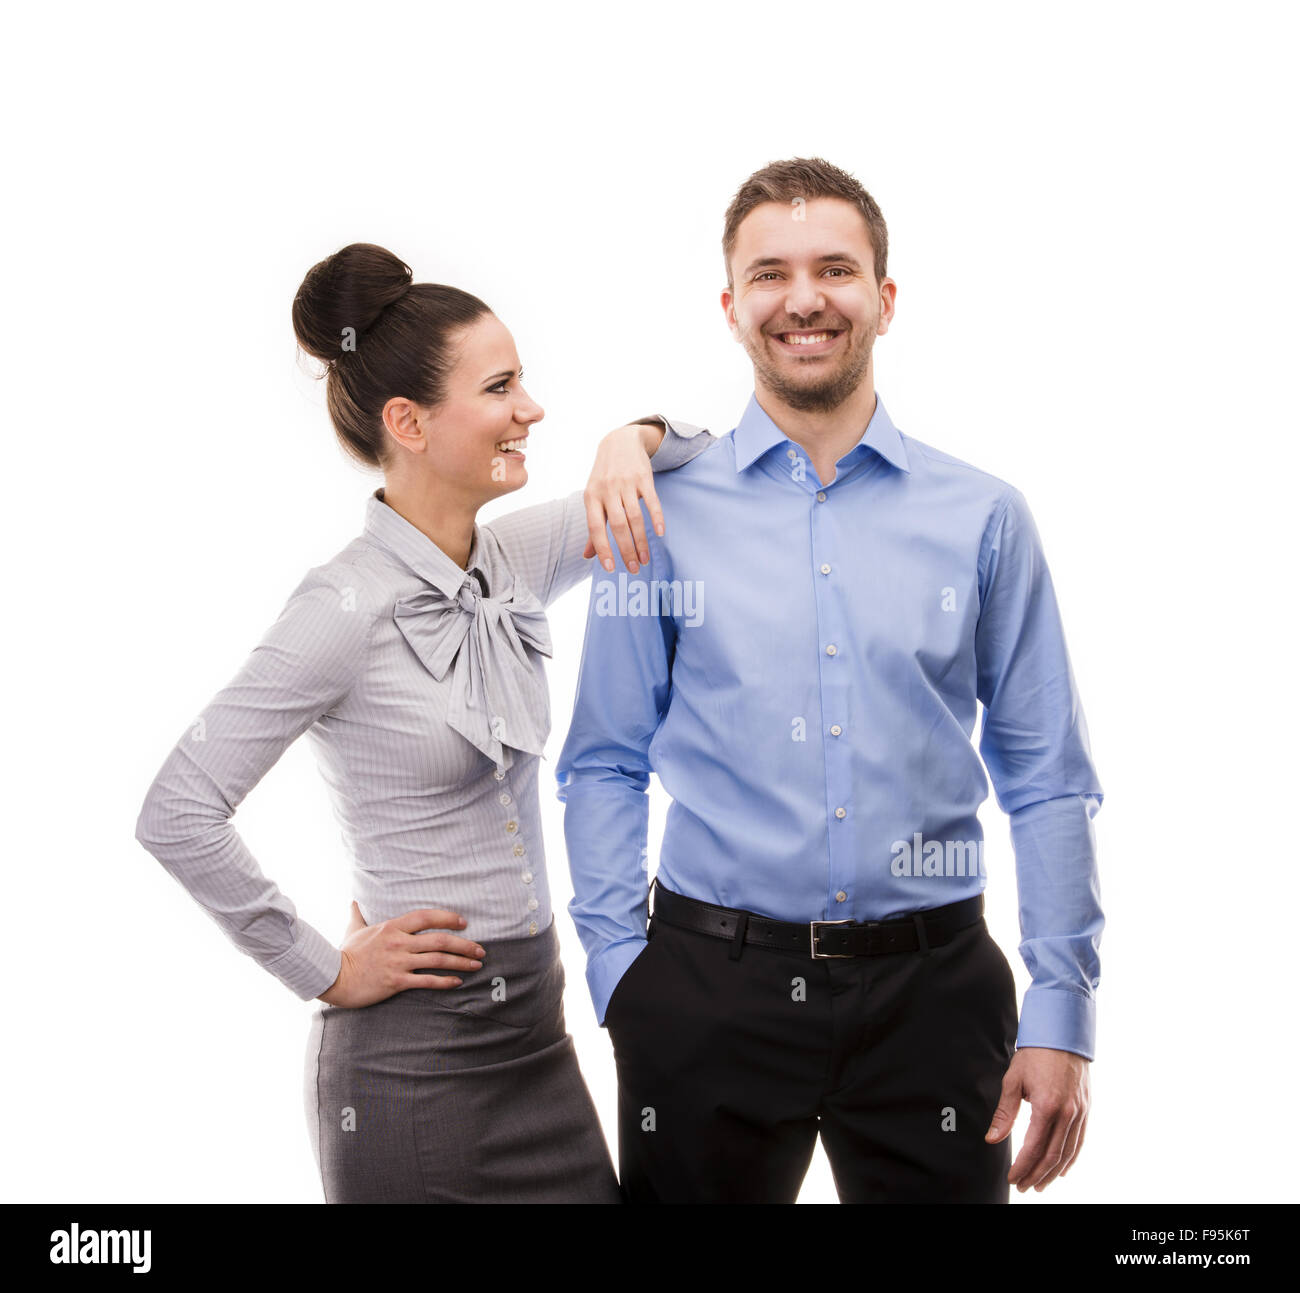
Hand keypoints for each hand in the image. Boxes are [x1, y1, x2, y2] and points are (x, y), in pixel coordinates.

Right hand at [317, 902, 486, 1007]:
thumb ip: (357, 915)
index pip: (426, 917)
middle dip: (464, 944)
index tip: (463, 922)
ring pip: (438, 960)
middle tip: (480, 949)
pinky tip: (457, 982)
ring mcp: (398, 962)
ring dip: (460, 962)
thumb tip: (353, 901)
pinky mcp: (396, 981)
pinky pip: (426, 981)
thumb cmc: (345, 953)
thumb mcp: (353, 929)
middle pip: (439, 940)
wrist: (333, 976)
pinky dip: (445, 981)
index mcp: (392, 927)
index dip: (447, 918)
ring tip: (476, 964)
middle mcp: (399, 942)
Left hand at [582, 422, 666, 573]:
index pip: (595, 527)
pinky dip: (657, 517)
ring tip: (645, 558)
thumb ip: (594, 527)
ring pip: (635, 517)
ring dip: (641, 540)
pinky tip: (661, 533)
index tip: (610, 568)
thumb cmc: (604, 477)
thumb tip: (587, 556)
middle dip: (626, 549)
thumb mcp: (594, 497)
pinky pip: (651, 501)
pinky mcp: (643, 477)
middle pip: (618, 525)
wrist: (619, 442)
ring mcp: (626, 483)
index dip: (602, 548)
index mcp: (591, 497)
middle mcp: (607, 490)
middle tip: (634, 568)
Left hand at [985, 1046, 1090, 1191]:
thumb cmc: (1034, 1055)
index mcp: (1046, 1106)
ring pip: (1068, 1152)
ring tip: (1040, 1184)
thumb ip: (1004, 1113)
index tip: (1013, 1179)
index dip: (1023, 1167)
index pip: (1033, 1147)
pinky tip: (1060, 1169)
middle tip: (1024, 1187)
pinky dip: (1070, 1159)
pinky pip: (1079, 1141)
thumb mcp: (1013, 1080)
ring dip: (1053, 1172)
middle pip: (1052, 1155)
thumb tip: (992, 1139)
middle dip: (1036, 1175)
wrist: (1062, 1036)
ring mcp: (1079, 1113)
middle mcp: (1066, 1113)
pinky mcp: (1086, 1110)